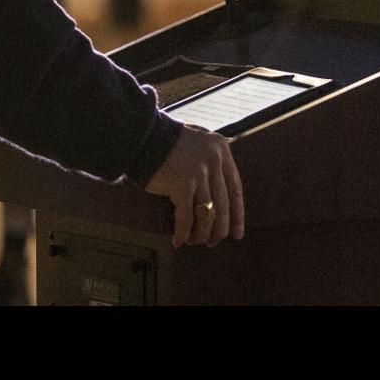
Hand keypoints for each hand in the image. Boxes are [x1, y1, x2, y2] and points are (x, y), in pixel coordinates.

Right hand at [144, 125, 244, 248]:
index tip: (237, 233)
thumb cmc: (166, 143)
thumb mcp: (198, 144)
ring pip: (207, 215)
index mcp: (221, 149)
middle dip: (218, 230)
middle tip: (213, 243)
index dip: (237, 214)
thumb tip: (216, 201)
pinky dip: (183, 233)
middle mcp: (214, 160)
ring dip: (200, 234)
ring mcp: (199, 172)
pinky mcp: (183, 184)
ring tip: (192, 241)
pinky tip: (178, 240)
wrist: (142, 136)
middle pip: (223, 205)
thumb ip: (210, 163)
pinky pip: (186, 218)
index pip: (235, 189)